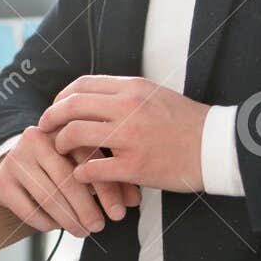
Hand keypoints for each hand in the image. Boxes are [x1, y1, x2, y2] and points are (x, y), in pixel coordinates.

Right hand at [0, 125, 131, 237]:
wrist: (16, 159)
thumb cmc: (60, 162)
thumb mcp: (84, 162)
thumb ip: (109, 177)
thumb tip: (133, 201)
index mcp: (62, 128)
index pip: (88, 160)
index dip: (107, 189)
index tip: (120, 213)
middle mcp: (35, 139)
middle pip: (67, 179)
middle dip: (87, 208)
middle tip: (99, 227)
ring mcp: (16, 160)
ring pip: (48, 197)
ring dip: (69, 220)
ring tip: (82, 231)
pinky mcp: (2, 182)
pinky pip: (29, 210)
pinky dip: (46, 223)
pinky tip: (56, 225)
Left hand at [38, 75, 209, 192]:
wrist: (217, 146)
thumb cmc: (187, 122)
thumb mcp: (155, 94)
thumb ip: (125, 93)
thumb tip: (93, 95)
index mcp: (132, 88)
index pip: (81, 85)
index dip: (60, 98)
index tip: (55, 108)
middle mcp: (127, 108)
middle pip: (71, 106)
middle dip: (50, 118)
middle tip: (44, 129)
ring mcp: (130, 137)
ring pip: (76, 135)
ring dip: (61, 144)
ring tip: (60, 152)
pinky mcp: (135, 166)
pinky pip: (92, 168)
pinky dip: (79, 172)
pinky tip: (79, 175)